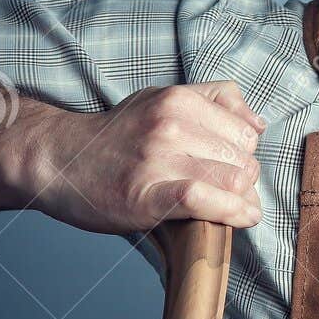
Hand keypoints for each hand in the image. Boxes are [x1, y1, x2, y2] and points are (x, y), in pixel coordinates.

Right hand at [22, 79, 266, 233]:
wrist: (59, 159)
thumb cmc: (117, 136)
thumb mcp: (161, 99)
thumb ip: (213, 101)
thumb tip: (259, 123)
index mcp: (178, 99)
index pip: (245, 131)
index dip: (245, 154)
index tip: (230, 167)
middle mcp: (169, 125)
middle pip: (243, 159)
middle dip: (245, 180)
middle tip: (227, 191)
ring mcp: (157, 160)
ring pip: (233, 180)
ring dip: (242, 200)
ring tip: (235, 207)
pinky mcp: (146, 196)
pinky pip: (205, 201)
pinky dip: (232, 213)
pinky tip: (241, 219)